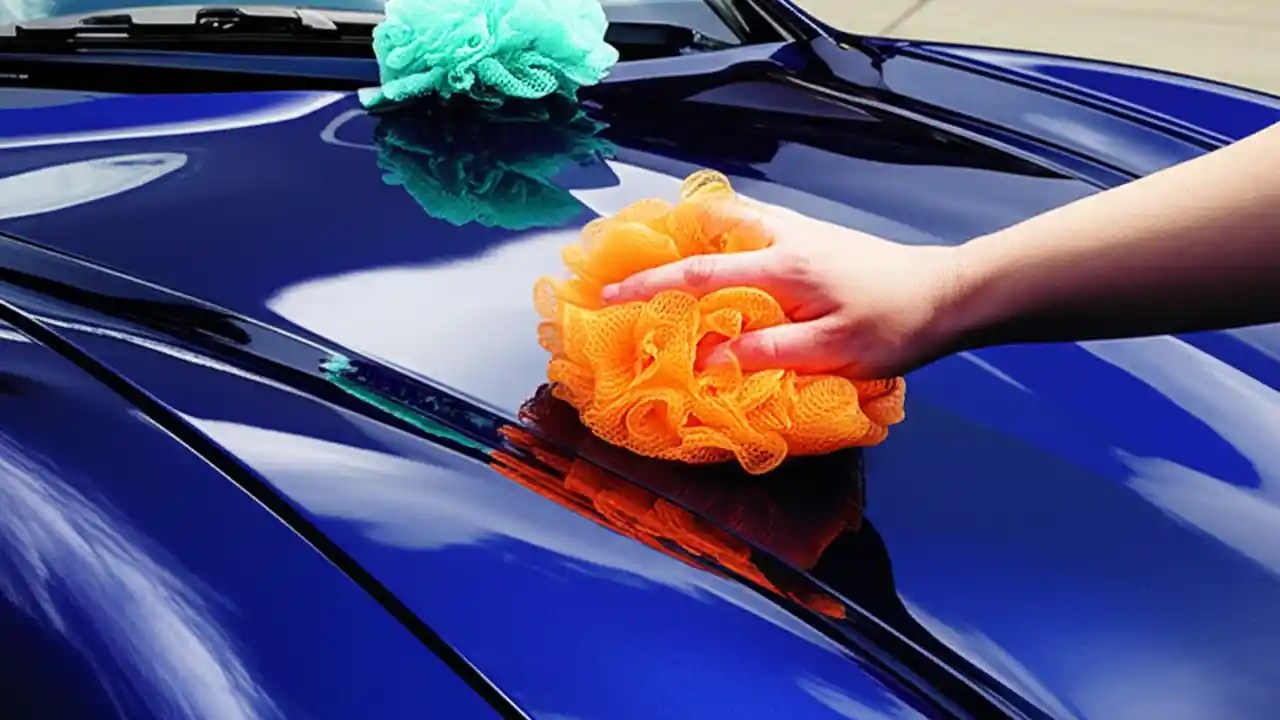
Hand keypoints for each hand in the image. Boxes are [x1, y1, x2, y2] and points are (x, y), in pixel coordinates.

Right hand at [600, 199, 966, 378]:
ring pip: (732, 217)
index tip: (607, 296)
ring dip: (692, 230)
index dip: (649, 286)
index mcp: (783, 268)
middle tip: (624, 253)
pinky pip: (753, 224)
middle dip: (663, 236)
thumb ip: (766, 352)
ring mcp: (800, 230)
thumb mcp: (832, 354)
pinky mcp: (814, 236)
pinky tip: (719, 253)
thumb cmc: (894, 328)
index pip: (699, 275)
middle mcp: (785, 237)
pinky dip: (723, 232)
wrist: (946, 295)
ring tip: (661, 250)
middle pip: (708, 223)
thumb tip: (707, 357)